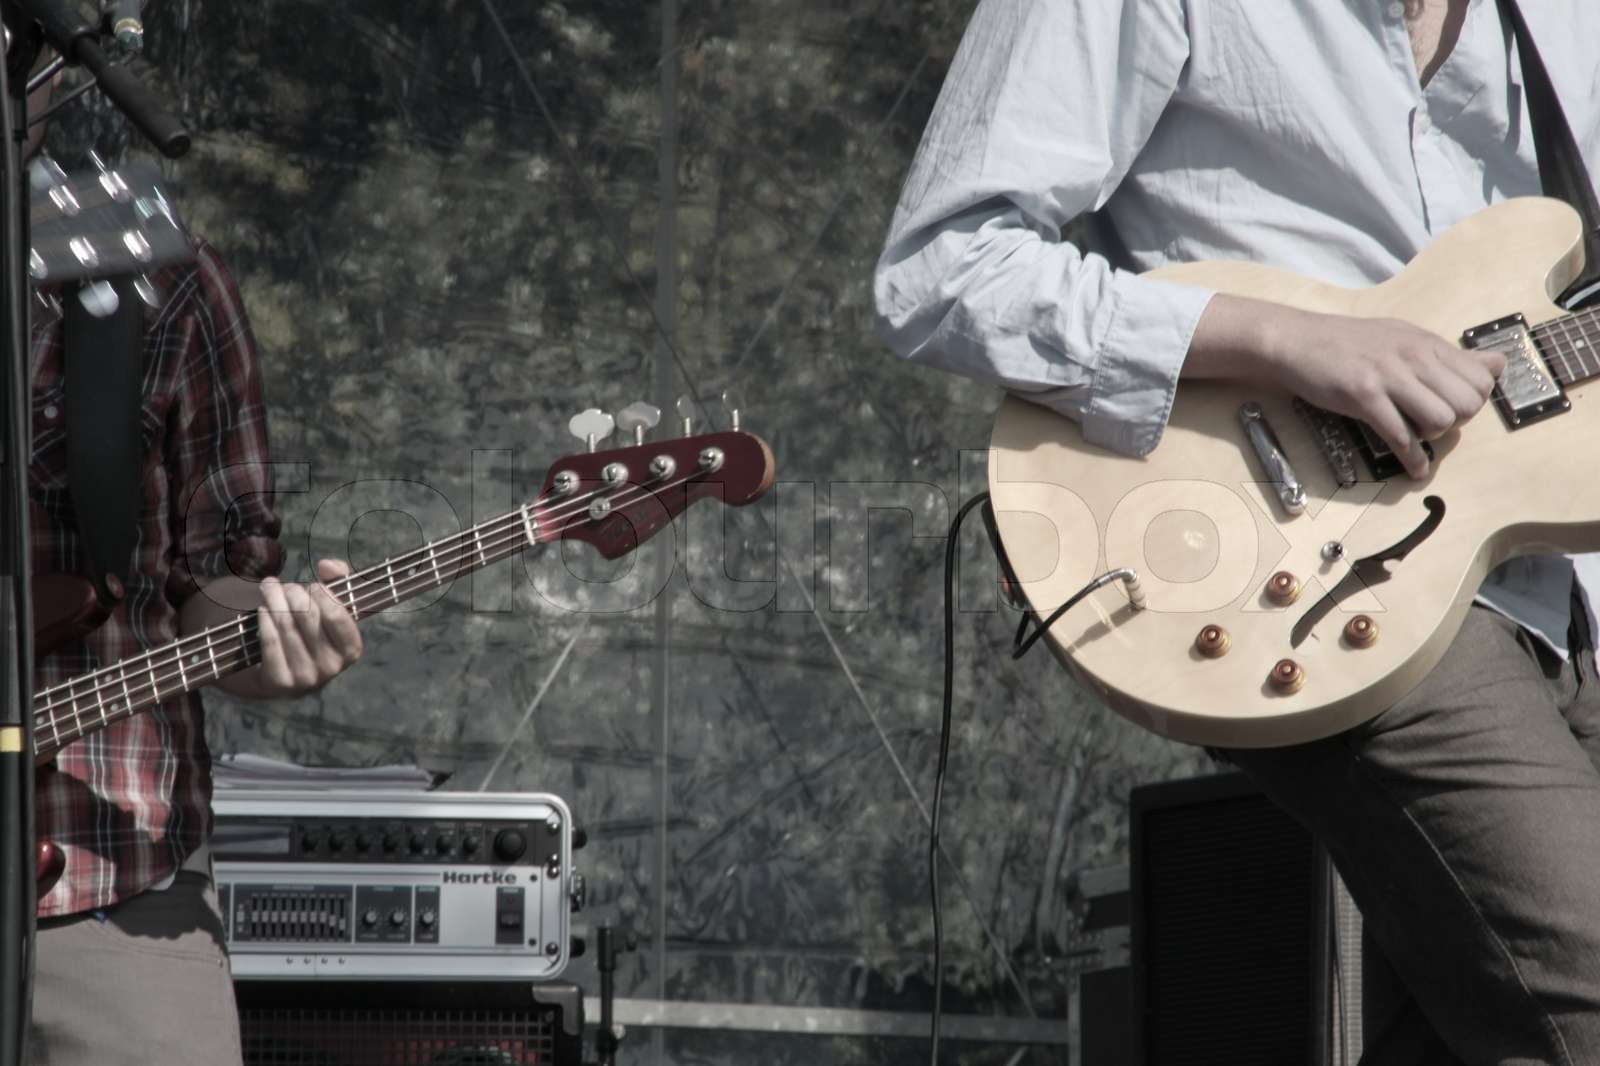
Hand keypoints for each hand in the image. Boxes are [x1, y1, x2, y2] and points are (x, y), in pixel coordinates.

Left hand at [251, 559, 363, 697]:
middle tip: (285, 586)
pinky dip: (264, 620)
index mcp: (351, 650)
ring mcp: (306, 678)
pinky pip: (269, 641)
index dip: (322, 593)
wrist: (288, 673)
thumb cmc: (315, 632)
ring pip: (285, 625)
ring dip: (273, 599)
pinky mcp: (280, 682)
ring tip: (269, 588)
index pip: (336, 614)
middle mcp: (331, 667)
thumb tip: (327, 565)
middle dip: (292, 592)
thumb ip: (339, 579)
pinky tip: (262, 610)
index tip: (313, 585)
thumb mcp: (334, 607)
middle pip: (307, 615)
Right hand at [1188, 296, 1505, 477]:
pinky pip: (1401, 435)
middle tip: (1433, 424)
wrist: (1295, 340)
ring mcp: (1388, 376)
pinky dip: (1412, 459)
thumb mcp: (1403, 337)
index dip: (1473, 401)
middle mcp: (1414, 356)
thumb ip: (1448, 355)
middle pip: (1468, 402)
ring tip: (1416, 436)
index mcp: (1426, 343)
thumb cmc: (1346, 344)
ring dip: (1433, 436)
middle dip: (1457, 422)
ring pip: (1441, 419)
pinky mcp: (1363, 396)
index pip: (1481, 378)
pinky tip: (1413, 469)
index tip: (1451, 407)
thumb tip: (1497, 364)